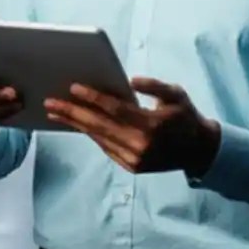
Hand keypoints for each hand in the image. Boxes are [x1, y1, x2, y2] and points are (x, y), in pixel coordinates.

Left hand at [44, 77, 220, 175]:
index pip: (115, 109)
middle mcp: (140, 145)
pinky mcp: (132, 167)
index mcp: (151, 125)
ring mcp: (135, 159)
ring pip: (99, 138)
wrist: (198, 150)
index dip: (93, 98)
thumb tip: (131, 81)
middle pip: (99, 126)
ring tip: (55, 112)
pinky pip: (106, 148)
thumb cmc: (186, 116)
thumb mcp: (176, 94)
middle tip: (50, 102)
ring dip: (75, 125)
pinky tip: (77, 124)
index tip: (73, 87)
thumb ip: (155, 86)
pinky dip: (90, 135)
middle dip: (72, 113)